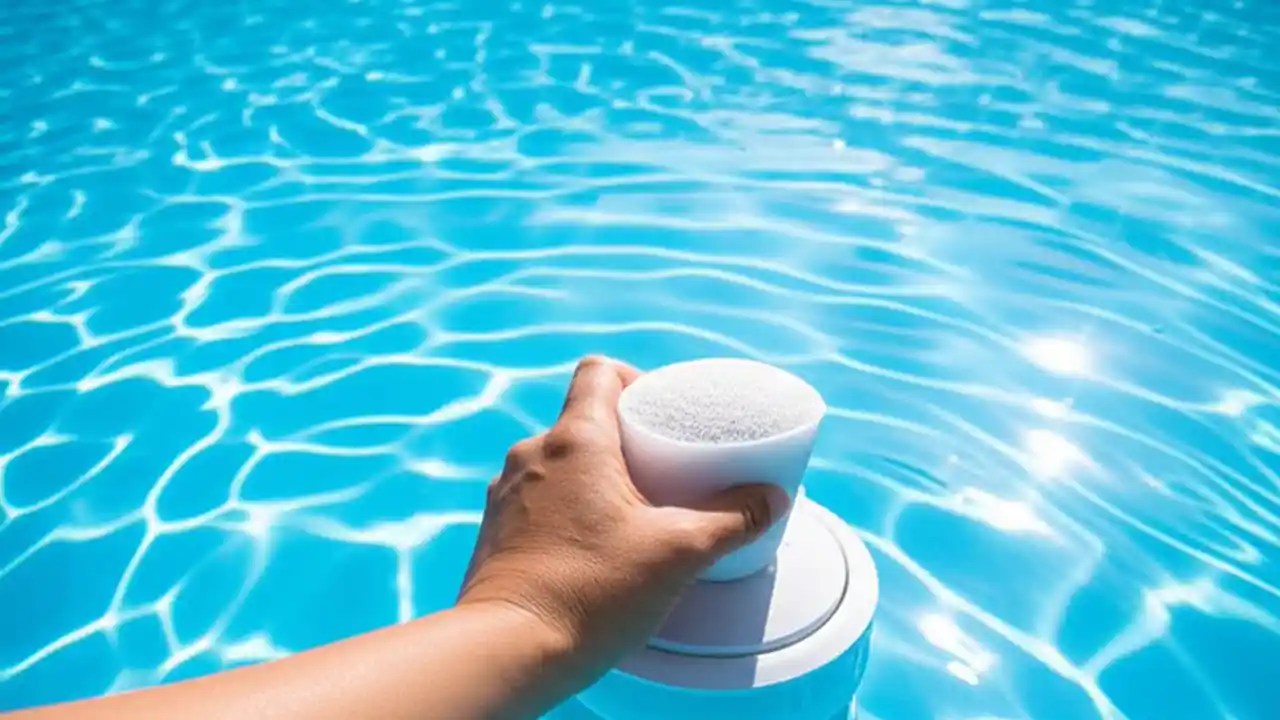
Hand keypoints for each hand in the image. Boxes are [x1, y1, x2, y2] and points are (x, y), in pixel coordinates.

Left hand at [457, 356, 789, 679]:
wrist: (507, 650)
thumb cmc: (589, 591)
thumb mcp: (678, 553)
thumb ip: (732, 521)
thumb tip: (771, 500)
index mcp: (575, 439)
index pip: (598, 371)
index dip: (633, 379)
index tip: (660, 413)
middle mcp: (532, 455)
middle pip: (583, 420)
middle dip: (625, 440)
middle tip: (663, 471)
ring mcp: (507, 493)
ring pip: (559, 463)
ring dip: (594, 477)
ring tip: (633, 513)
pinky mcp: (496, 531)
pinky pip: (538, 500)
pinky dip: (567, 510)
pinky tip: (593, 546)